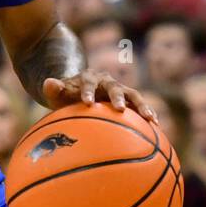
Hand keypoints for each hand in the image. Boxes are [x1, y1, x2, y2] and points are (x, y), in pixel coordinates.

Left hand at [42, 69, 157, 121]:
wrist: (81, 92)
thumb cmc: (67, 97)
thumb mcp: (58, 94)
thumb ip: (54, 89)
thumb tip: (48, 83)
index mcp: (88, 78)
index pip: (87, 82)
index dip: (88, 91)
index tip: (87, 103)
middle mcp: (106, 81)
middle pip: (114, 86)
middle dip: (117, 96)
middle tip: (119, 108)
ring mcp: (120, 89)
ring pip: (133, 95)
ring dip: (142, 106)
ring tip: (150, 119)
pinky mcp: (129, 99)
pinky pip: (140, 107)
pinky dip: (148, 115)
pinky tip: (157, 128)